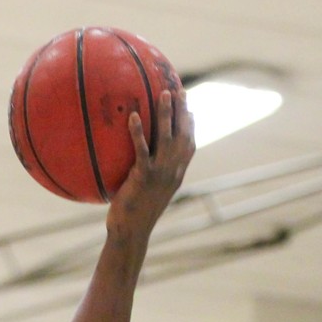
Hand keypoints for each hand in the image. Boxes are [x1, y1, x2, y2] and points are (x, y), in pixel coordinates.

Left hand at [106, 86, 194, 239]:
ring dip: (166, 114)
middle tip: (179, 89)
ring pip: (166, 138)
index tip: (189, 106)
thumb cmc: (135, 214)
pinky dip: (138, 132)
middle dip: (182, 110)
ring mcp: (160, 173)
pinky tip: (134, 117)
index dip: (190, 124)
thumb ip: (150, 174)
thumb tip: (140, 161)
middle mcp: (173, 171)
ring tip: (164, 93)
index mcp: (176, 174)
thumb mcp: (148, 192)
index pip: (189, 144)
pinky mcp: (143, 177)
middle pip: (182, 134)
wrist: (131, 232)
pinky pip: (142, 150)